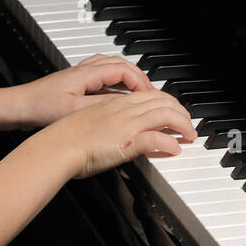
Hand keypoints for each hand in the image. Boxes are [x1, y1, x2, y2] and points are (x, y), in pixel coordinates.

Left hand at [16, 55, 156, 128]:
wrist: (17, 107)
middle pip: (120, 64)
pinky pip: (102, 74)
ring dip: (127, 76)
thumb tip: (124, 105)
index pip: (123, 69)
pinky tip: (115, 94)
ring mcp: (79, 75)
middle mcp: (85, 70)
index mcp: (87, 73)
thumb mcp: (74, 110)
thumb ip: (100, 106)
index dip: (140, 81)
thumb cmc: (39, 107)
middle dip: (138, 76)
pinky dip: (115, 80)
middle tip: (149, 92)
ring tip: (137, 90)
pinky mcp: (74, 83)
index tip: (149, 95)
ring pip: (111, 67)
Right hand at [41, 88, 197, 179]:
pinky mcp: (128, 141)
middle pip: (163, 102)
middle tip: (188, 124)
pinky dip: (169, 143)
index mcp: (116, 103)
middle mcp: (124, 110)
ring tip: (189, 135)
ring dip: (183, 125)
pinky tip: (175, 149)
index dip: (167, 103)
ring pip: (166, 115)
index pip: (151, 95)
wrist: (56, 146)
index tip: (175, 112)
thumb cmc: (66, 138)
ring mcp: (127, 124)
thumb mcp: (90, 122)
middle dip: (181, 112)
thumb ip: (108, 123)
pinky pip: (157, 139)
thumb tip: (118, 132)